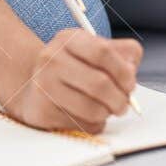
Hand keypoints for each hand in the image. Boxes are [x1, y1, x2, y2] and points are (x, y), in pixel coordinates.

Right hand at [1, 28, 141, 132]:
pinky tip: (87, 116)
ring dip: (107, 114)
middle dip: (120, 99)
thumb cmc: (73, 67)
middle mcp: (52, 59)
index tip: (130, 84)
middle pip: (99, 83)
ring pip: (92, 109)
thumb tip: (132, 70)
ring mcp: (44, 86)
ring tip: (106, 109)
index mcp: (69, 39)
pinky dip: (93, 124)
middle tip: (123, 104)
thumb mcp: (95, 50)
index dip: (123, 71)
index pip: (102, 51)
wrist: (33, 84)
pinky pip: (80, 126)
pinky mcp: (41, 111)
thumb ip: (122, 53)